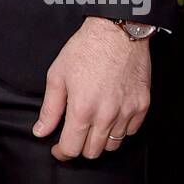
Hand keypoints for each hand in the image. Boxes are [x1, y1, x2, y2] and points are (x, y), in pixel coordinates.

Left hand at [32, 17, 150, 160]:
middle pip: (92, 152)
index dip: (61, 152)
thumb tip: (41, 131)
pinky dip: (119, 130)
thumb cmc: (85, 49)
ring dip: (99, 140)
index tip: (58, 148)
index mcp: (82, 109)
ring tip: (92, 124)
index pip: (71, 148)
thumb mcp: (58, 75)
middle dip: (80, 147)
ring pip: (112, 145)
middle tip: (74, 134)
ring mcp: (127, 112)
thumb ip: (50, 108)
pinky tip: (110, 115)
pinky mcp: (142, 107)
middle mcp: (106, 116)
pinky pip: (130, 132)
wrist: (117, 31)